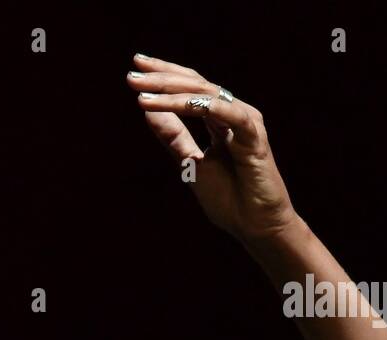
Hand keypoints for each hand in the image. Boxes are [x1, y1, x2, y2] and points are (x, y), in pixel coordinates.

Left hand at [127, 53, 299, 242]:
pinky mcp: (253, 137)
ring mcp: (246, 123)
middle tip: (132, 73)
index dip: (165, 76)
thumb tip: (148, 111)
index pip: (191, 88)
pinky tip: (172, 104)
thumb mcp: (190, 162)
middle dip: (162, 78)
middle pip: (197, 85)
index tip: (135, 67)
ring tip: (142, 92)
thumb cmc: (228, 198)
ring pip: (207, 95)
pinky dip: (197, 106)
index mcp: (221, 119)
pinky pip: (224, 113)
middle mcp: (234, 114)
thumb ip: (173, 137)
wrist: (254, 227)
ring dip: (172, 91)